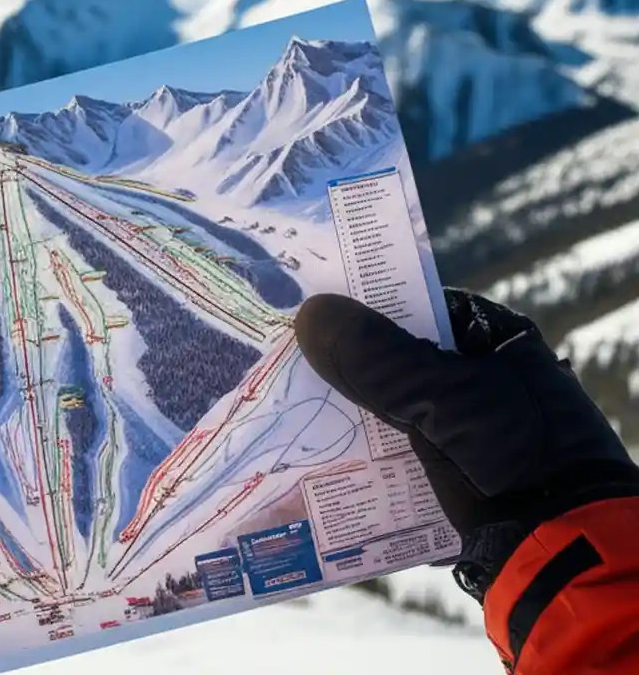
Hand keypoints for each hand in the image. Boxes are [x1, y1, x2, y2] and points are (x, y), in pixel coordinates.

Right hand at [294, 288, 638, 600]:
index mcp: (500, 345)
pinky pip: (402, 458)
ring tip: (294, 415)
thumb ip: (377, 358)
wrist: (566, 551)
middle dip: (351, 370)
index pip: (421, 308)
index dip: (367, 307)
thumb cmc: (515, 455)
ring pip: (397, 414)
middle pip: (403, 364)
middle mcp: (489, 383)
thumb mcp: (442, 397)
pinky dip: (370, 461)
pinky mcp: (460, 479)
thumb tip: (310, 313)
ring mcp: (476, 434)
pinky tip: (326, 464)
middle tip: (291, 366)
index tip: (313, 313)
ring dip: (355, 420)